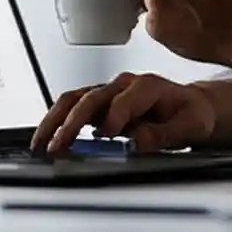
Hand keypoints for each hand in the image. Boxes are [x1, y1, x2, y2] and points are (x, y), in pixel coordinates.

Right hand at [30, 72, 215, 154]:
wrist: (189, 107)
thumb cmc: (190, 114)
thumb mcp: (191, 125)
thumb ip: (165, 133)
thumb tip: (138, 141)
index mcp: (147, 87)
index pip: (124, 100)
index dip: (114, 117)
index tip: (105, 136)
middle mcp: (123, 86)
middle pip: (90, 97)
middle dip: (72, 122)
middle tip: (59, 145)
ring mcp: (107, 94)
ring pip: (73, 100)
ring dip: (54, 121)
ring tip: (40, 144)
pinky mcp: (97, 105)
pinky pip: (71, 108)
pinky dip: (56, 123)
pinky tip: (46, 140)